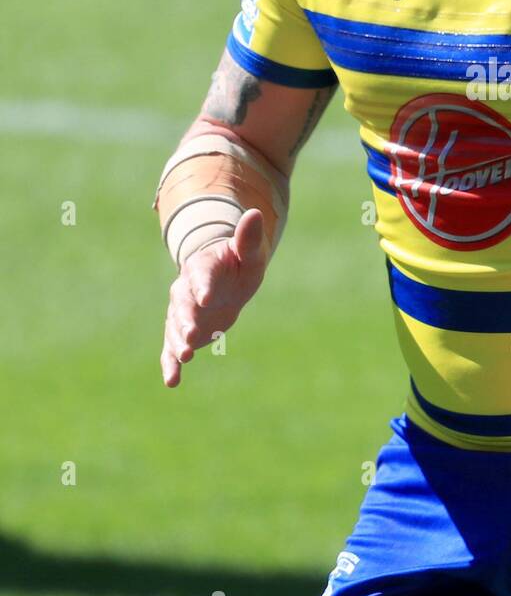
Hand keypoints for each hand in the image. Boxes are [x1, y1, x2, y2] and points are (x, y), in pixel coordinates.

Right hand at [160, 209, 267, 387]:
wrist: (223, 280)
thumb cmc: (239, 263)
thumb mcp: (249, 254)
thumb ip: (248, 240)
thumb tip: (254, 214)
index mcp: (202, 267)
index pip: (200, 275)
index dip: (202, 285)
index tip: (205, 297)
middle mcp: (185, 290)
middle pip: (182, 305)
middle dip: (186, 319)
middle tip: (191, 335)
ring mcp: (182, 313)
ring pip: (174, 327)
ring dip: (178, 342)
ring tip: (184, 357)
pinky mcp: (182, 332)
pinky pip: (172, 348)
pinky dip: (170, 363)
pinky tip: (172, 382)